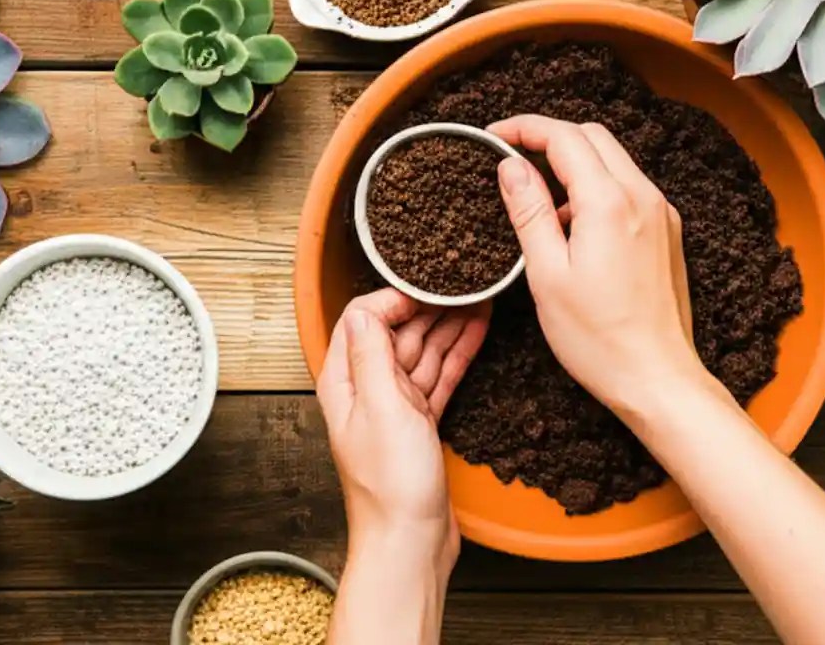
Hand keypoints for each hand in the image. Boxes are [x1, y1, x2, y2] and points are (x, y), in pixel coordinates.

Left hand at [316, 288, 489, 570]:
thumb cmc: (390, 486)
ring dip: (450, 324)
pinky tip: (477, 332)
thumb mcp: (380, 407)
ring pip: (424, 351)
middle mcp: (367, 389)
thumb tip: (366, 308)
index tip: (429, 284)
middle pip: (397, 330)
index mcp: (345, 381)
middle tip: (463, 282)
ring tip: (479, 297)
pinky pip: (440, 375)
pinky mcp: (421, 422)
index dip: (396, 295)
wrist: (409, 542)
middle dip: (429, 303)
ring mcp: (395, 405)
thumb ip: (372, 354)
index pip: (363, 318)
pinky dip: (458, 353)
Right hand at [489, 115, 719, 415]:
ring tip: (537, 199)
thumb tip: (511, 167)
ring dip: (573, 164)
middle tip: (510, 157)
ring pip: (613, 160)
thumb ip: (529, 212)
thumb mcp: (547, 274)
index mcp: (610, 203)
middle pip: (593, 137)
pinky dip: (596, 189)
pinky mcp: (666, 233)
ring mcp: (661, 214)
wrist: (657, 378)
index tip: (493, 137)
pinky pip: (628, 189)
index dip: (523, 128)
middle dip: (549, 137)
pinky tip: (572, 226)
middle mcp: (643, 197)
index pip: (564, 136)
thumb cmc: (599, 339)